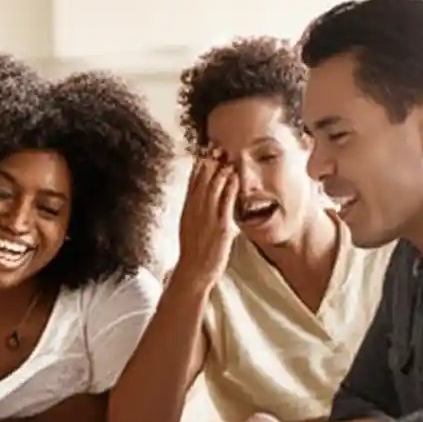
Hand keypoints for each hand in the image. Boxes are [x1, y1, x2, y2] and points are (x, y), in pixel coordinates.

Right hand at [175, 151, 239, 289]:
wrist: (194, 271)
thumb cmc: (194, 253)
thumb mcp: (190, 229)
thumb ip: (196, 214)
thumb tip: (201, 204)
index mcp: (187, 210)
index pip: (192, 183)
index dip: (199, 166)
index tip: (206, 153)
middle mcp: (195, 211)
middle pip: (201, 181)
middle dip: (210, 163)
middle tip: (219, 149)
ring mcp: (207, 218)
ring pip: (213, 188)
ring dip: (221, 172)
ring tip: (228, 159)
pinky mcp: (220, 227)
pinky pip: (225, 203)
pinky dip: (230, 188)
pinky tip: (234, 178)